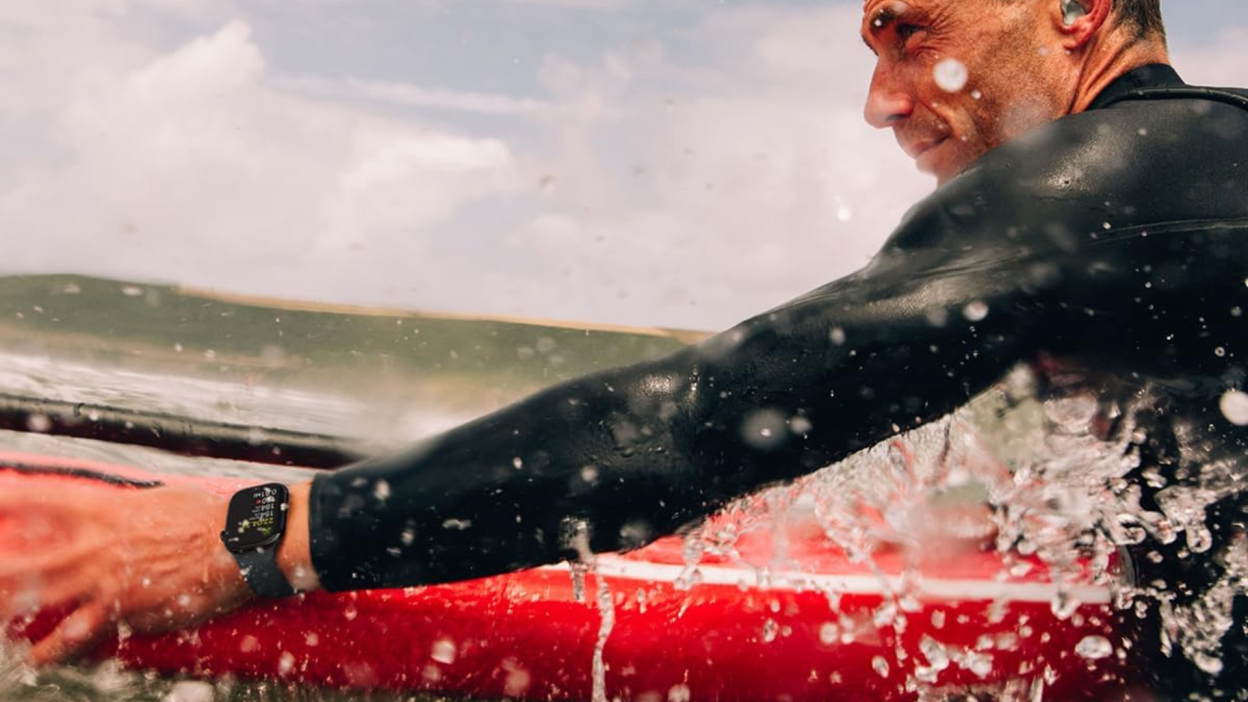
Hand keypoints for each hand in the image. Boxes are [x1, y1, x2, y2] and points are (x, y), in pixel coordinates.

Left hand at [0, 482, 252, 663]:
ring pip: (49, 609)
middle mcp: (99, 550)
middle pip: (30, 565)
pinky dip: (64, 646)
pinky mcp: (127, 616)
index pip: (44, 500)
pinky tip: (45, 655)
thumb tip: (116, 514)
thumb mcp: (164, 500)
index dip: (10, 499)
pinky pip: (86, 635)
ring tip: (5, 634)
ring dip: (17, 622)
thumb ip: (130, 510)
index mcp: (108, 512)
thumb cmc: (211, 516)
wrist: (244, 545)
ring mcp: (110, 586)